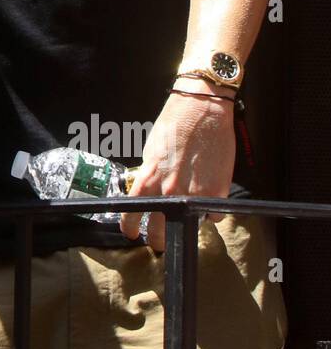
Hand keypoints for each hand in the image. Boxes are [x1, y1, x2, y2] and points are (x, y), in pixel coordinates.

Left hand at [119, 92, 235, 251]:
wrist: (201, 108)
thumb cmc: (175, 125)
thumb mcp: (152, 152)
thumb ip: (150, 176)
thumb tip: (150, 192)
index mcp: (149, 179)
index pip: (133, 213)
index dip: (130, 227)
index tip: (131, 233)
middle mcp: (170, 190)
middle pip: (161, 231)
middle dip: (159, 239)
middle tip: (160, 240)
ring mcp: (195, 193)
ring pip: (190, 225)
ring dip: (189, 222)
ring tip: (189, 212)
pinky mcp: (217, 190)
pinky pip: (213, 214)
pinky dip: (211, 211)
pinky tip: (208, 201)